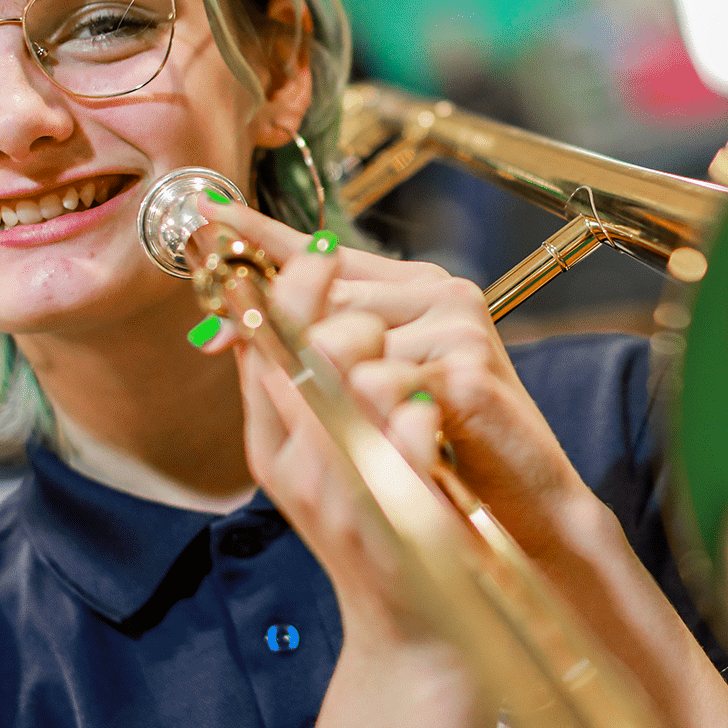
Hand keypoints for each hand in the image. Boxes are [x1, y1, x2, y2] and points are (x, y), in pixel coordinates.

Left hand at [194, 200, 600, 558]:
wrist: (519, 514)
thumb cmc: (441, 459)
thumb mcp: (359, 403)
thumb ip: (303, 357)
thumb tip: (226, 327)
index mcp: (407, 293)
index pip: (323, 255)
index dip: (263, 238)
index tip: (208, 212)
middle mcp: (434, 293)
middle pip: (320, 299)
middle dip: (278, 344)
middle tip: (243, 365)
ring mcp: (454, 324)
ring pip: (341, 346)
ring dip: (338, 404)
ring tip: (370, 439)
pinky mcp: (470, 365)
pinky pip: (381, 387)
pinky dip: (375, 427)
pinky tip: (399, 447)